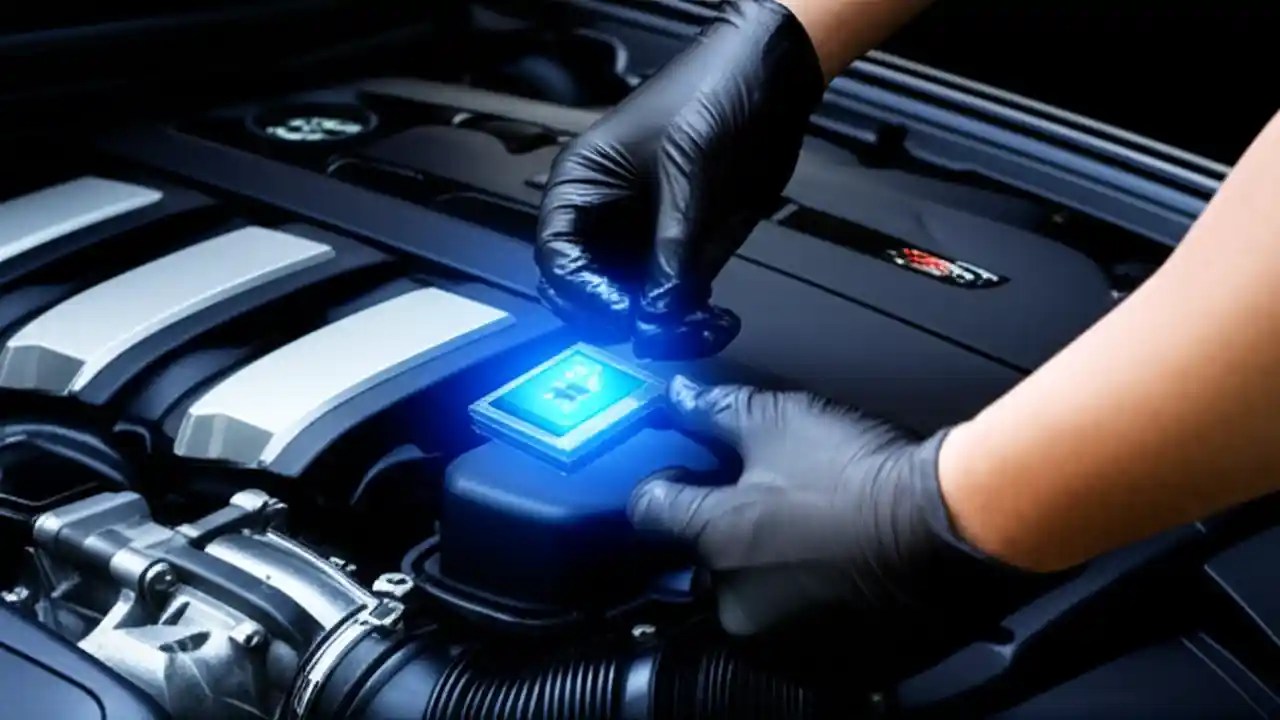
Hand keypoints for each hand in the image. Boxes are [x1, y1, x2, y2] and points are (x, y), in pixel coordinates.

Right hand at [536, 0, 824, 358]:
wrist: (773, 81)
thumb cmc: (709, 91)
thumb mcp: (685, 169)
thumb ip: (672, 245)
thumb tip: (658, 309)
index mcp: (581, 187)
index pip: (559, 257)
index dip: (583, 293)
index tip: (621, 314)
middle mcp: (607, 219)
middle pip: (587, 295)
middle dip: (620, 319)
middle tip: (658, 328)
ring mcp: (644, 240)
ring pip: (634, 309)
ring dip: (666, 328)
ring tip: (700, 325)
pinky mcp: (684, 253)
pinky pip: (676, 304)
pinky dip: (693, 321)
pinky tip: (715, 319)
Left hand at [628, 377, 1045, 652]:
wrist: (953, 532)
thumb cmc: (871, 479)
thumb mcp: (782, 422)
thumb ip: (716, 411)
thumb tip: (678, 398)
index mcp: (715, 540)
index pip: (651, 511)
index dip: (669, 486)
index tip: (688, 480)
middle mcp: (736, 603)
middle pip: (707, 564)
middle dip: (733, 538)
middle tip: (782, 509)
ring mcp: (781, 644)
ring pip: (755, 603)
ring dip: (773, 578)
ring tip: (823, 542)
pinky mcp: (825, 671)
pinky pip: (801, 638)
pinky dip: (814, 612)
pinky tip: (845, 576)